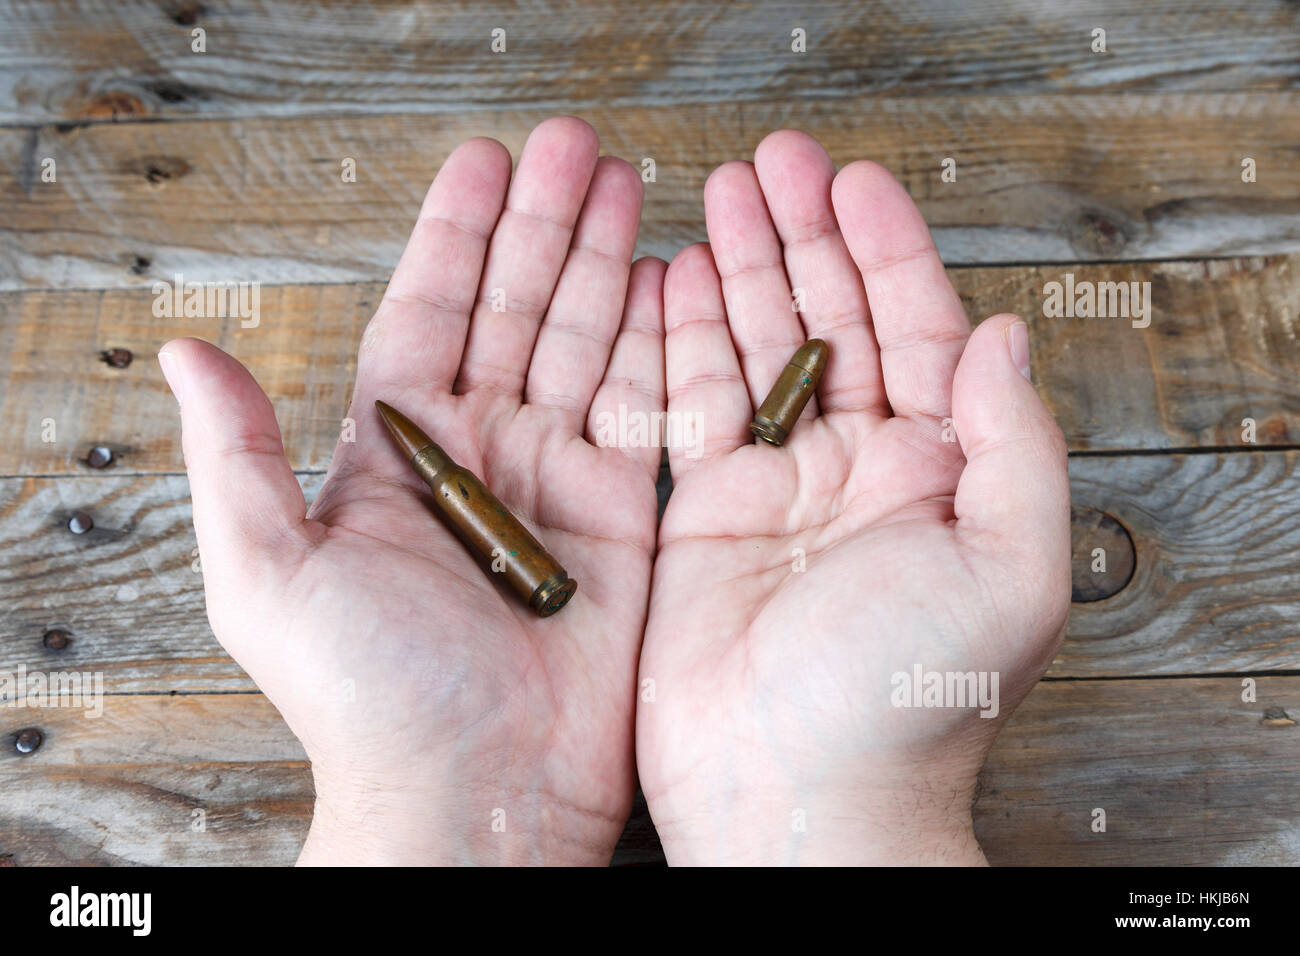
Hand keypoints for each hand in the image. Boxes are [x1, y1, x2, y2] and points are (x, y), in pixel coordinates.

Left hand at [160, 118, 665, 863]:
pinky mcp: (628, 518)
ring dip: (603, 259)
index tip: (485, 164)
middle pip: (517, 310)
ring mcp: (559, 480)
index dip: (458, 237)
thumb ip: (238, 457)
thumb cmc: (367, 696)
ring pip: (585, 342)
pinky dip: (660, 340)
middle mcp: (482, 456)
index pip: (430, 315)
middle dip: (545, 223)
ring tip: (624, 183)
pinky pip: (646, 409)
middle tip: (574, 144)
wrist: (477, 792)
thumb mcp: (268, 573)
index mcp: (399, 456)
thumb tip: (186, 355)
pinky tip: (669, 279)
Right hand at [637, 131, 1070, 864]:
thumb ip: (1018, 449)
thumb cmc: (910, 704)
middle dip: (801, 237)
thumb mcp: (1011, 573)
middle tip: (770, 162)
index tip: (851, 180)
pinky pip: (690, 405)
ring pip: (756, 350)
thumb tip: (1004, 338)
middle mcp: (857, 470)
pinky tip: (673, 282)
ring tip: (718, 196)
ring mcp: (776, 488)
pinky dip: (680, 341)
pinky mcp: (702, 514)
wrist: (797, 796)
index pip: (916, 331)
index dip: (886, 249)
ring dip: (740, 270)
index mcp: (938, 474)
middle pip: (830, 322)